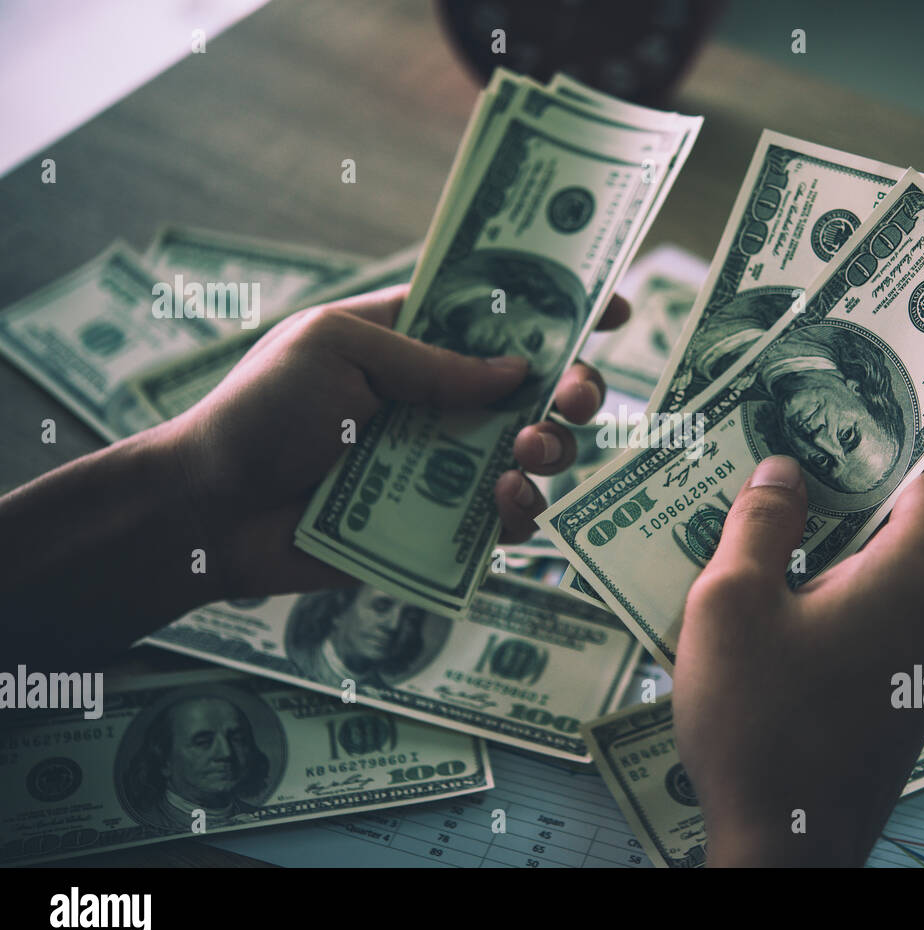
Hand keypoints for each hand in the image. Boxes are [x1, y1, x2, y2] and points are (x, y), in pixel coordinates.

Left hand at [164, 284, 628, 598]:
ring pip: (538, 456)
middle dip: (577, 388)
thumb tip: (518, 370)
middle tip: (577, 397)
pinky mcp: (443, 527)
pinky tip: (502, 501)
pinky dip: (522, 511)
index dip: (561, 310)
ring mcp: (447, 466)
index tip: (613, 309)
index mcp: (418, 343)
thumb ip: (429, 359)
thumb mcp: (336, 351)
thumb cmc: (260, 412)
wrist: (212, 510)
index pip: (504, 318)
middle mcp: (444, 403)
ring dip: (554, 448)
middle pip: (541, 391)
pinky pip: (508, 521)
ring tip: (528, 449)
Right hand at [671, 452, 923, 866]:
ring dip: (833, 554)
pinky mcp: (908, 702)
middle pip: (908, 525)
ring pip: (890, 578)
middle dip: (844, 496)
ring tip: (762, 546)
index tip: (847, 418)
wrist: (784, 849)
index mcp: (915, 580)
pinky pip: (883, 625)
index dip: (898, 439)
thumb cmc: (757, 725)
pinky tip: (776, 614)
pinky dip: (840, 602)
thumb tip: (784, 472)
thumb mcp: (731, 604)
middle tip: (779, 475)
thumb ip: (760, 522)